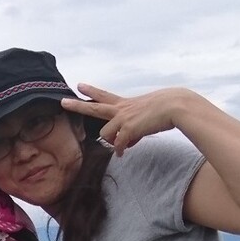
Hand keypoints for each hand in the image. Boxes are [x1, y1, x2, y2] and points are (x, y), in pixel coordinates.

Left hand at [62, 85, 196, 154]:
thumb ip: (134, 128)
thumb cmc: (168, 108)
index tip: (79, 86)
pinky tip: (121, 154)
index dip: (91, 91)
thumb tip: (126, 144)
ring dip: (111, 141)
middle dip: (77, 106)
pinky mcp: (128, 129)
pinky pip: (118, 145)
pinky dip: (119, 150)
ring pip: (105, 134)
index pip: (105, 96)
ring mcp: (124, 119)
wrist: (176, 106)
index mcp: (126, 104)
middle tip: (63, 102)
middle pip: (94, 108)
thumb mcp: (147, 114)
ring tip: (121, 145)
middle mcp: (121, 109)